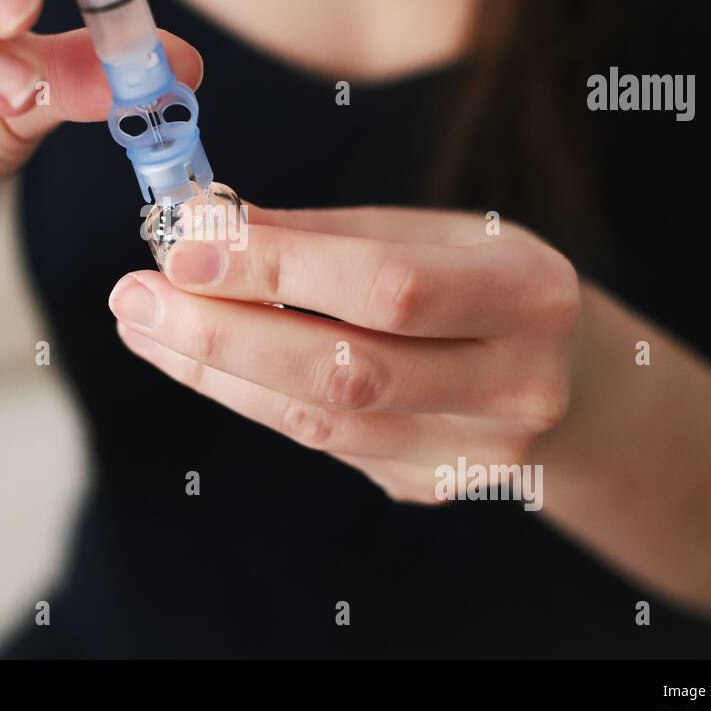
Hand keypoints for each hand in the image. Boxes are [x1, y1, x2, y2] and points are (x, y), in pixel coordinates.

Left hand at [109, 205, 580, 501]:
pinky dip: (249, 396)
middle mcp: (515, 386)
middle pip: (345, 371)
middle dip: (222, 333)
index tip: (182, 246)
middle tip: (135, 296)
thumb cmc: (489, 283)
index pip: (386, 287)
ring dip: (216, 372)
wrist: (575, 382)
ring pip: (320, 422)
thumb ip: (326, 232)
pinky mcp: (433, 487)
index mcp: (529, 296)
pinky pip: (323, 443)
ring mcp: (475, 454)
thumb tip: (206, 222)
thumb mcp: (436, 233)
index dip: (277, 269)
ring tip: (144, 324)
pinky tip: (197, 359)